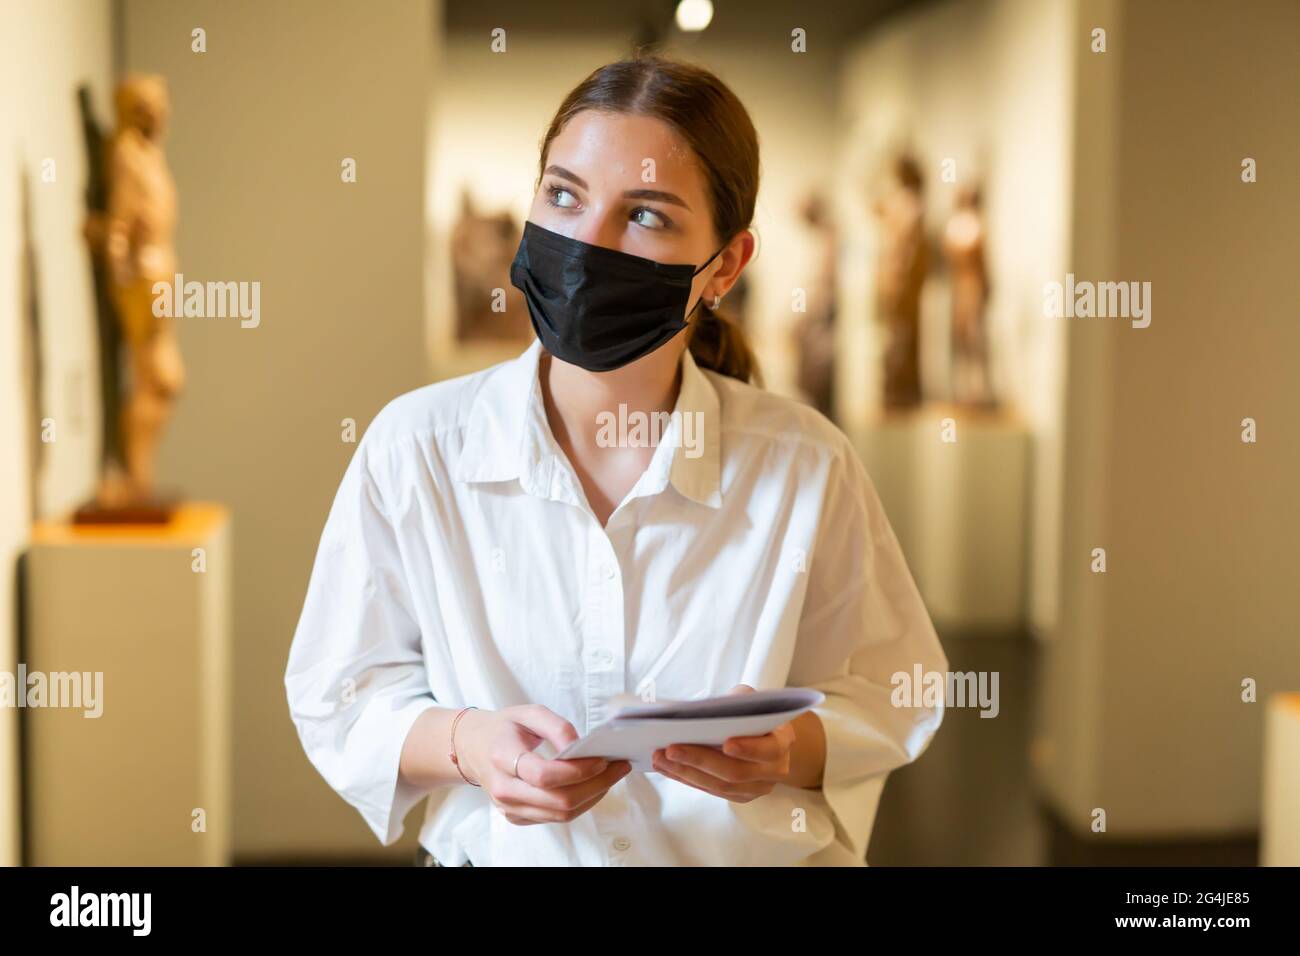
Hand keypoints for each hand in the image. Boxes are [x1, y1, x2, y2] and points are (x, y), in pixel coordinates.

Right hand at [456, 705, 631, 825]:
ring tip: (612, 776)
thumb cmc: (503, 728)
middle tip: (618, 767)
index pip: (543, 775)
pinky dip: (580, 804)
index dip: (577, 771)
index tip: (602, 759)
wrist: (473, 747)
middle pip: (558, 801)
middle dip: (596, 785)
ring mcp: (509, 807)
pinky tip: (593, 786)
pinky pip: (556, 818)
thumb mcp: (528, 712)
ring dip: (593, 797)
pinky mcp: (517, 817)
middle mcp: (503, 789)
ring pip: (561, 815)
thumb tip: (580, 748)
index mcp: (501, 757)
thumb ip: (557, 726)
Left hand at [651, 684, 795, 802]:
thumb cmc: (755, 713)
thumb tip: (703, 711)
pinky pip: (710, 791)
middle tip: (671, 748)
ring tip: (660, 758)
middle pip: (736, 771)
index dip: (749, 748)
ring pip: (720, 786)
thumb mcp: (751, 699)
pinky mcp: (740, 796)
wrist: (768, 737)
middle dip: (701, 760)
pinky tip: (666, 767)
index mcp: (782, 741)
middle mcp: (774, 770)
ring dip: (686, 772)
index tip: (726, 743)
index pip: (769, 749)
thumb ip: (737, 702)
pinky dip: (686, 778)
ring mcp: (757, 788)